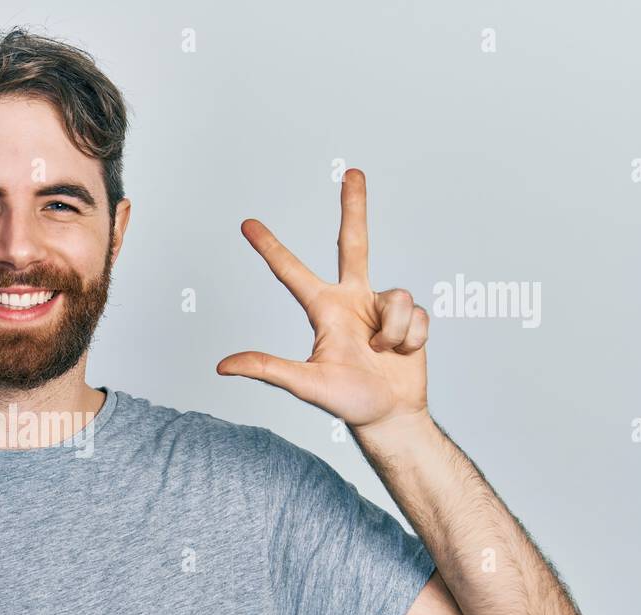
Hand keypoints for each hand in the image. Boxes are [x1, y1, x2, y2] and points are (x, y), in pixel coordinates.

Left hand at [217, 169, 429, 434]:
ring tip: (383, 354)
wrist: (391, 416)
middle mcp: (352, 300)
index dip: (270, 247)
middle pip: (353, 243)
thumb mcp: (305, 384)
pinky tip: (403, 354)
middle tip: (352, 171)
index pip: (290, 272)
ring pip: (397, 297)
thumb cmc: (346, 402)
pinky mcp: (411, 317)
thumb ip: (268, 370)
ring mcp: (382, 307)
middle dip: (354, 207)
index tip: (247, 225)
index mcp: (323, 310)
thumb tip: (223, 365)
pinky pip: (417, 315)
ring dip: (393, 332)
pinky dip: (411, 339)